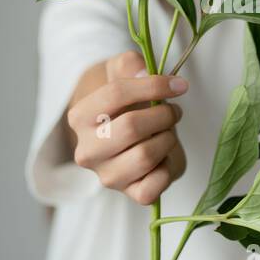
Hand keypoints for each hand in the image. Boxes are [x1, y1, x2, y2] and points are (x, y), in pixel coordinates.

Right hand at [67, 50, 187, 205]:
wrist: (135, 136)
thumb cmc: (128, 102)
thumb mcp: (123, 72)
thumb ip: (131, 65)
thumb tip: (144, 74)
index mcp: (80, 117)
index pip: (115, 94)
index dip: (153, 86)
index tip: (179, 85)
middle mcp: (87, 150)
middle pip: (132, 126)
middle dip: (162, 115)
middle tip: (172, 112)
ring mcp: (106, 176)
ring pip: (145, 156)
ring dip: (167, 139)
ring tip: (166, 133)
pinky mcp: (129, 194)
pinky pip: (153, 187)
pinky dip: (166, 170)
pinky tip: (163, 158)